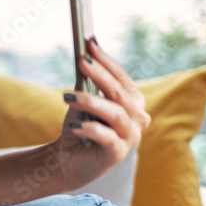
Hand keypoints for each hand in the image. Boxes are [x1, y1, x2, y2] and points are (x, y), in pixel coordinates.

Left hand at [56, 41, 150, 187]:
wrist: (68, 161)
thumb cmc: (78, 128)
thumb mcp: (80, 104)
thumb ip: (85, 85)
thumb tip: (84, 60)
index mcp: (132, 101)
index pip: (121, 77)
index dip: (106, 60)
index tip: (89, 44)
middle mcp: (137, 117)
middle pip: (120, 93)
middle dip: (100, 75)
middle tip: (82, 61)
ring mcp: (131, 136)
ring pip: (115, 113)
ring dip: (90, 102)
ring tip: (68, 95)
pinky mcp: (118, 153)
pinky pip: (106, 137)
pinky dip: (89, 129)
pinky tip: (73, 125)